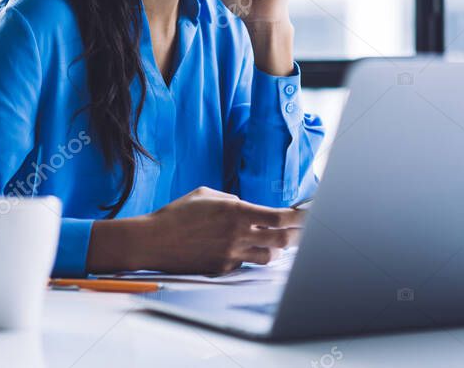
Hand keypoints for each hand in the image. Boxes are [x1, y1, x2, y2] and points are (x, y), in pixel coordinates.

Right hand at [140, 187, 303, 273]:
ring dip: (275, 250)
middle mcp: (238, 235)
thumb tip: (247, 207)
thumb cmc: (177, 213)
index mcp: (236, 212)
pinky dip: (248, 257)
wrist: (154, 241)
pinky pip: (245, 264)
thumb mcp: (206, 195)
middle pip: (283, 241)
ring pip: (269, 257)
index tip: (309, 214)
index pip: (280, 218)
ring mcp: (231, 255)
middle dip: (298, 236)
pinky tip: (239, 249)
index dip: (300, 217)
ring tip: (272, 242)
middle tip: (304, 232)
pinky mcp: (222, 269)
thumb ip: (232, 200)